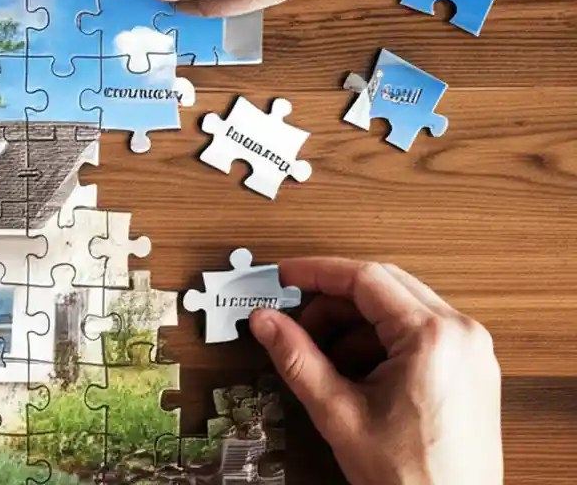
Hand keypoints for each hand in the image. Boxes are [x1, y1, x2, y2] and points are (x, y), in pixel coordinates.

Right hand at [250, 259, 502, 484]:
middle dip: (332, 302)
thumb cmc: (411, 477)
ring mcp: (472, 350)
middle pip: (384, 286)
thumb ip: (297, 359)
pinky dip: (381, 341)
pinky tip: (355, 374)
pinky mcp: (472, 368)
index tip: (283, 277)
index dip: (316, 272)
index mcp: (433, 337)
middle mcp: (462, 333)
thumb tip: (265, 321)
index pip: (366, 278)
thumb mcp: (339, 413)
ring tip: (324, 361)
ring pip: (400, 308)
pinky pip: (420, 332)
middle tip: (294, 322)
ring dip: (355, 324)